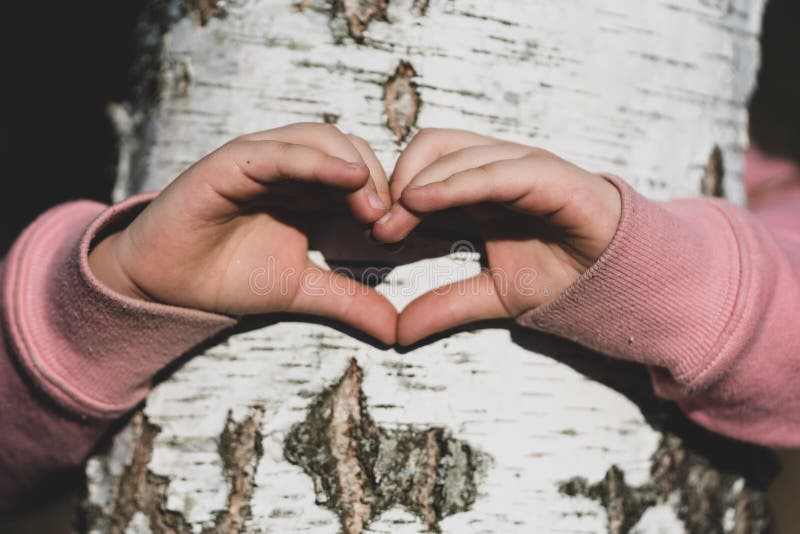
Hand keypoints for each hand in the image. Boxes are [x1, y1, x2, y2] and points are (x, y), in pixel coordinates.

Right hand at [89, 123, 396, 343]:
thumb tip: (397, 330)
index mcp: (310, 191)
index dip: (389, 197)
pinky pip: (280, 152)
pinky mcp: (232, 162)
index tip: (402, 235)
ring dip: (355, 167)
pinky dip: (316, 160)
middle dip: (380, 181)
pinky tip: (349, 176)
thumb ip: (349, 301)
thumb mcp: (302, 291)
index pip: (364, 175)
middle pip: (351, 150)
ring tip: (372, 208)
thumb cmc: (228, 278)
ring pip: (322, 140)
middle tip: (391, 223)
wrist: (166, 286)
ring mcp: (261, 160)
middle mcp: (290, 169)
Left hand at [371, 128, 621, 344]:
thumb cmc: (562, 276)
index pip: (424, 169)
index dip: (394, 195)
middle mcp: (496, 170)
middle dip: (397, 181)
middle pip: (432, 146)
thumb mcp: (493, 296)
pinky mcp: (548, 174)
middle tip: (380, 227)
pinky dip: (454, 182)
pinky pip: (494, 170)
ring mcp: (521, 166)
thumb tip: (397, 332)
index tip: (374, 234)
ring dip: (418, 184)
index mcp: (480, 190)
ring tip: (394, 222)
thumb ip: (446, 306)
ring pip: (456, 152)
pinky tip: (422, 201)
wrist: (619, 282)